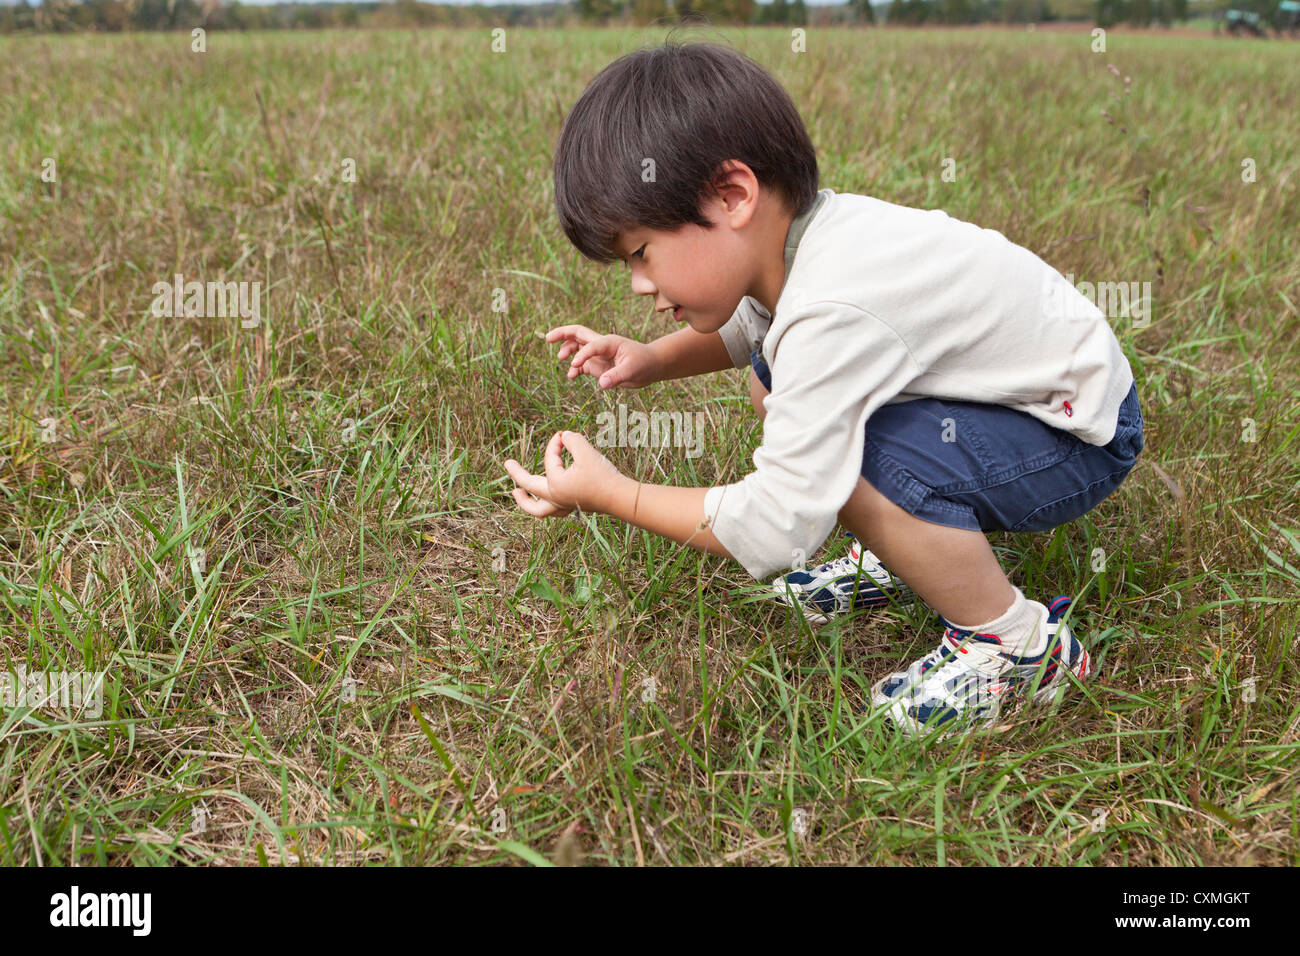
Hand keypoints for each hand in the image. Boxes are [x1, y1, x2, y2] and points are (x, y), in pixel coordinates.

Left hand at [504, 430, 626, 517]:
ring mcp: (565, 505)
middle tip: (508, 463)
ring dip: (526, 502)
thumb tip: (565, 436)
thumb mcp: (586, 452)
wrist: (620, 497)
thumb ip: (573, 440)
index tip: (563, 435)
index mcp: (555, 485)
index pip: (550, 459)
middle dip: (517, 474)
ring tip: (517, 493)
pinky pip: (554, 511)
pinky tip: (546, 500)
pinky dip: (546, 506)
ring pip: (539, 509)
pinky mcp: (574, 507)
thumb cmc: (603, 476)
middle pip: (530, 488)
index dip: (555, 445)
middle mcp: (556, 498)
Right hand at [546, 325, 660, 389]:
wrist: (651, 366)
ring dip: (567, 350)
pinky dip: (574, 369)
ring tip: (560, 359)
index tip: (574, 365)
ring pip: (577, 347)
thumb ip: (616, 376)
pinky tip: (572, 377)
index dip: (581, 354)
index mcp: (609, 342)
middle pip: (577, 333)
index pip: (590, 345)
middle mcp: (601, 345)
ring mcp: (598, 355)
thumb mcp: (632, 370)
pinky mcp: (598, 365)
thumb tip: (601, 384)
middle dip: (562, 334)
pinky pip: (581, 365)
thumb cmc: (644, 363)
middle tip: (547, 338)